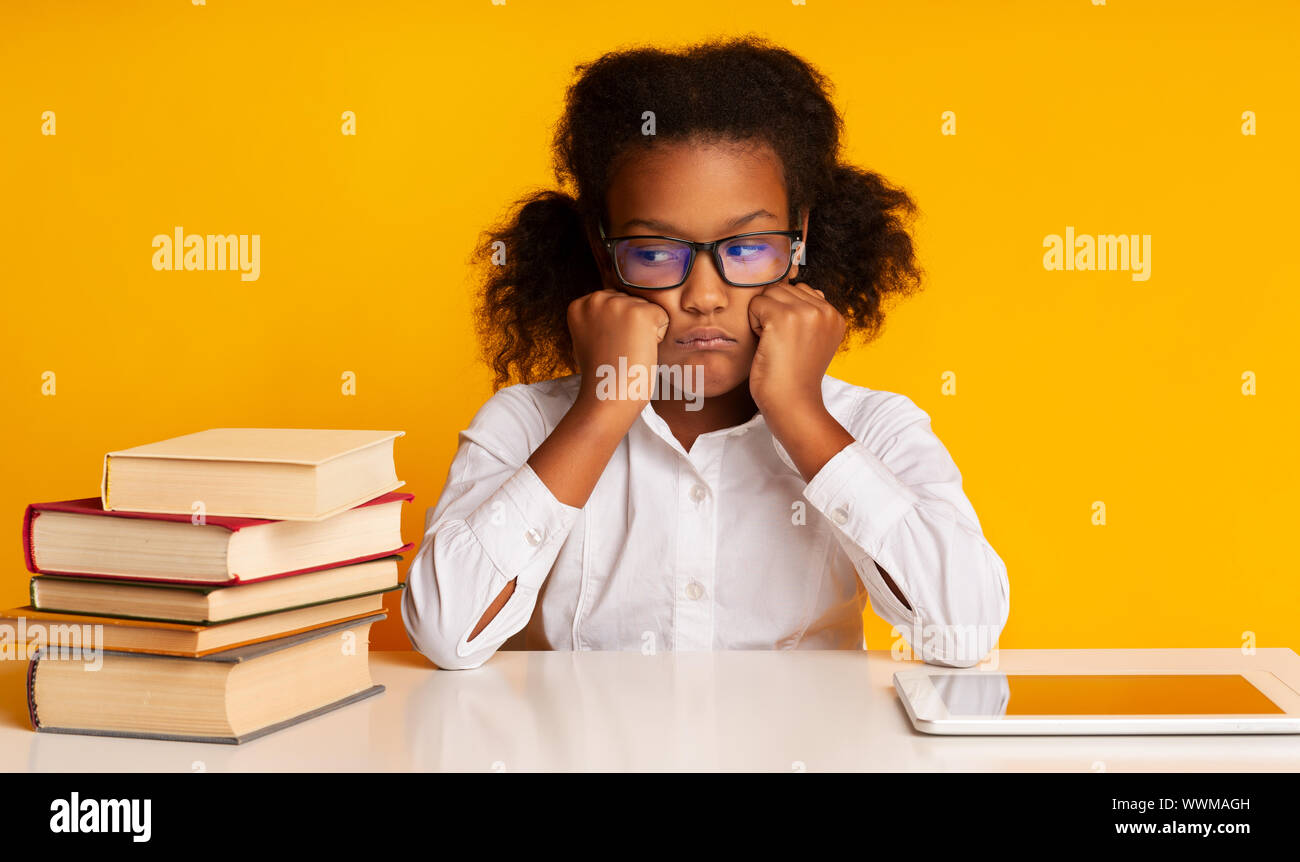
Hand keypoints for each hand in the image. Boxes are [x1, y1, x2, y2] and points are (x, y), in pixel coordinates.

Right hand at [567, 288, 669, 416]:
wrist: (608, 393)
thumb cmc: (602, 373)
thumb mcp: (587, 338)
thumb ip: (597, 319)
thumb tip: (614, 313)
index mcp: (580, 304)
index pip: (613, 302)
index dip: (615, 327)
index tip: (606, 345)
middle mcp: (596, 299)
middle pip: (630, 302)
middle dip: (631, 325)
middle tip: (618, 349)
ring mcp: (619, 304)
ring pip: (647, 308)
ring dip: (644, 330)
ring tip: (627, 350)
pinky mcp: (641, 312)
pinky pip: (662, 317)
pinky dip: (657, 336)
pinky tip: (639, 350)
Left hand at [747, 282, 853, 480]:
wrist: (792, 405)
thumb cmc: (794, 378)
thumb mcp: (813, 342)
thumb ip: (810, 315)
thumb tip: (800, 288)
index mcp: (835, 316)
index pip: (800, 292)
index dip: (786, 315)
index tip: (791, 343)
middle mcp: (825, 310)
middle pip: (783, 289)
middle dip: (773, 312)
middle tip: (780, 344)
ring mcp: (806, 312)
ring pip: (769, 293)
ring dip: (763, 316)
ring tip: (774, 343)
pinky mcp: (784, 318)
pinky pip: (755, 304)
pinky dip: (753, 323)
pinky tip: (765, 344)